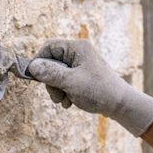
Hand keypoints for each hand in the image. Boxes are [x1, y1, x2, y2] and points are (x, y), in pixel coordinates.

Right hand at [26, 39, 152, 135]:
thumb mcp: (71, 82)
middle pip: (51, 62)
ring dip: (57, 89)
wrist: (120, 105)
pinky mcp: (82, 75)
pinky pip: (65, 81)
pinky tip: (70, 102)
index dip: (39, 61)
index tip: (34, 77)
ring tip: (65, 101)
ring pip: (56, 74)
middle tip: (55, 97)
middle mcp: (78, 53)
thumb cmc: (99, 91)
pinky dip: (64, 92)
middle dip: (50, 81)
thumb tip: (31, 66)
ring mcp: (81, 64)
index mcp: (77, 48)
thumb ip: (50, 73)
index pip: (49, 47)